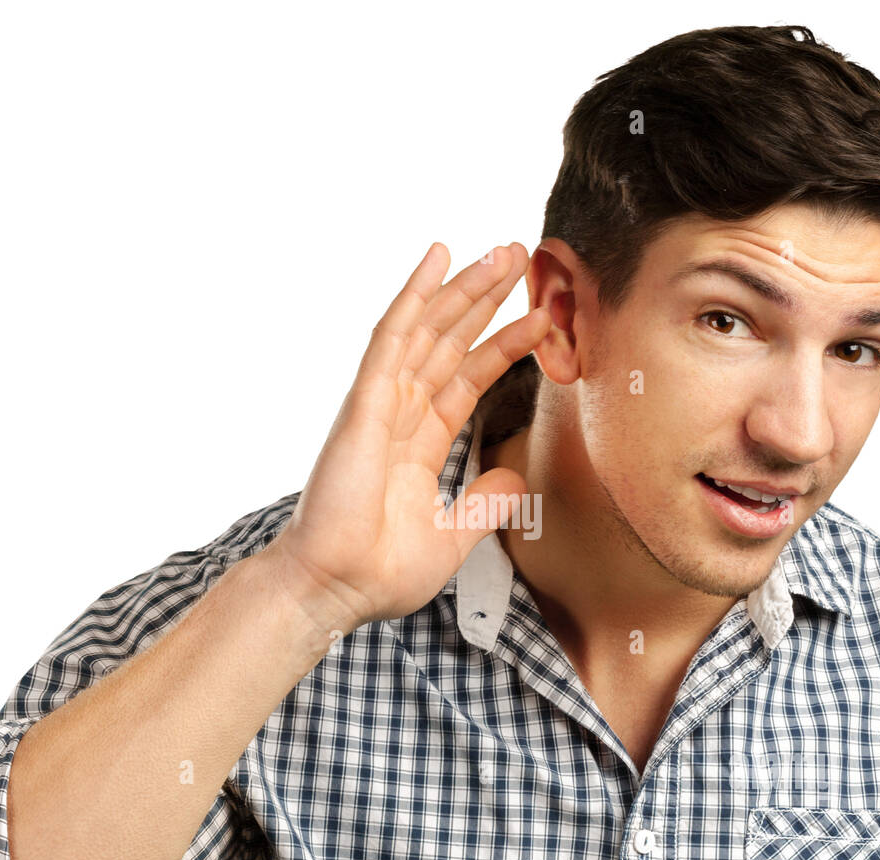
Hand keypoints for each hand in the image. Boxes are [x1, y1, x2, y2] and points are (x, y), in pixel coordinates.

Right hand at [271, 241, 548, 631]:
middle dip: (484, 300)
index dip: (503, 346)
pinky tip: (437, 258)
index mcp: (419, 443)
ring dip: (462, 287)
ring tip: (499, 251)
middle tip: (519, 257)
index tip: (541, 320)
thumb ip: (484, 504)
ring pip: (427, 329)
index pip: (468, 379)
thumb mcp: (453, 538)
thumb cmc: (379, 571)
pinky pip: (393, 338)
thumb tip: (515, 478)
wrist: (338, 589)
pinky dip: (415, 296)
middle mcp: (399, 414)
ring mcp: (380, 404)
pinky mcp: (364, 404)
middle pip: (449, 342)